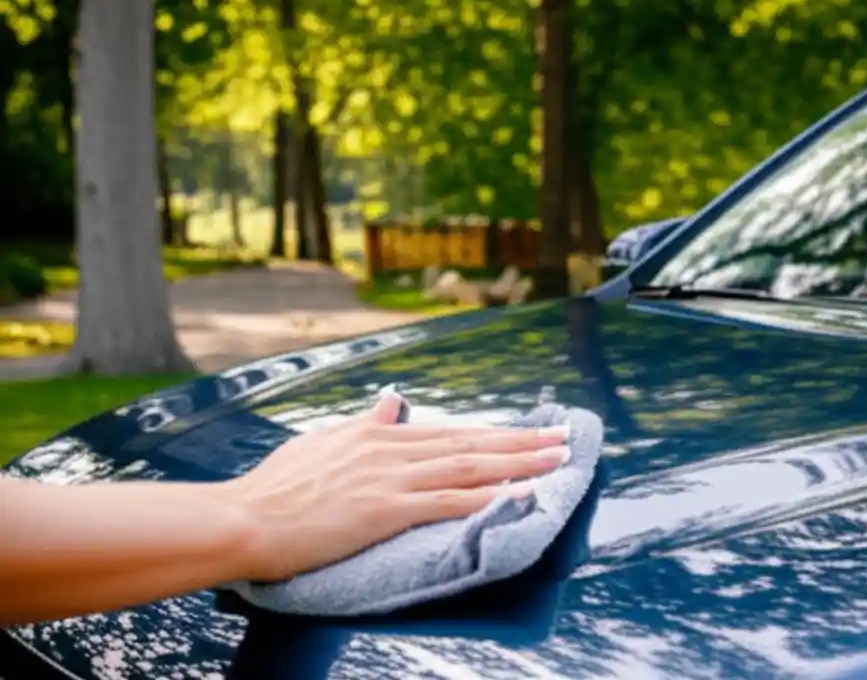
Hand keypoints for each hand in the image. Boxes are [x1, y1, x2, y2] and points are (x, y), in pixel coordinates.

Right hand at [222, 394, 568, 581]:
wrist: (244, 519)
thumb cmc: (275, 490)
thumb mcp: (322, 444)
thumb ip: (364, 426)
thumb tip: (393, 403)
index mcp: (375, 435)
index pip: (448, 433)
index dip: (492, 433)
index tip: (526, 431)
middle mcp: (389, 448)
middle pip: (470, 442)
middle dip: (522, 440)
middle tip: (564, 437)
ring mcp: (388, 478)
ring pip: (469, 465)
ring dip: (519, 461)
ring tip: (557, 458)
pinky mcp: (384, 509)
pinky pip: (448, 501)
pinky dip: (489, 496)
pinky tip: (520, 492)